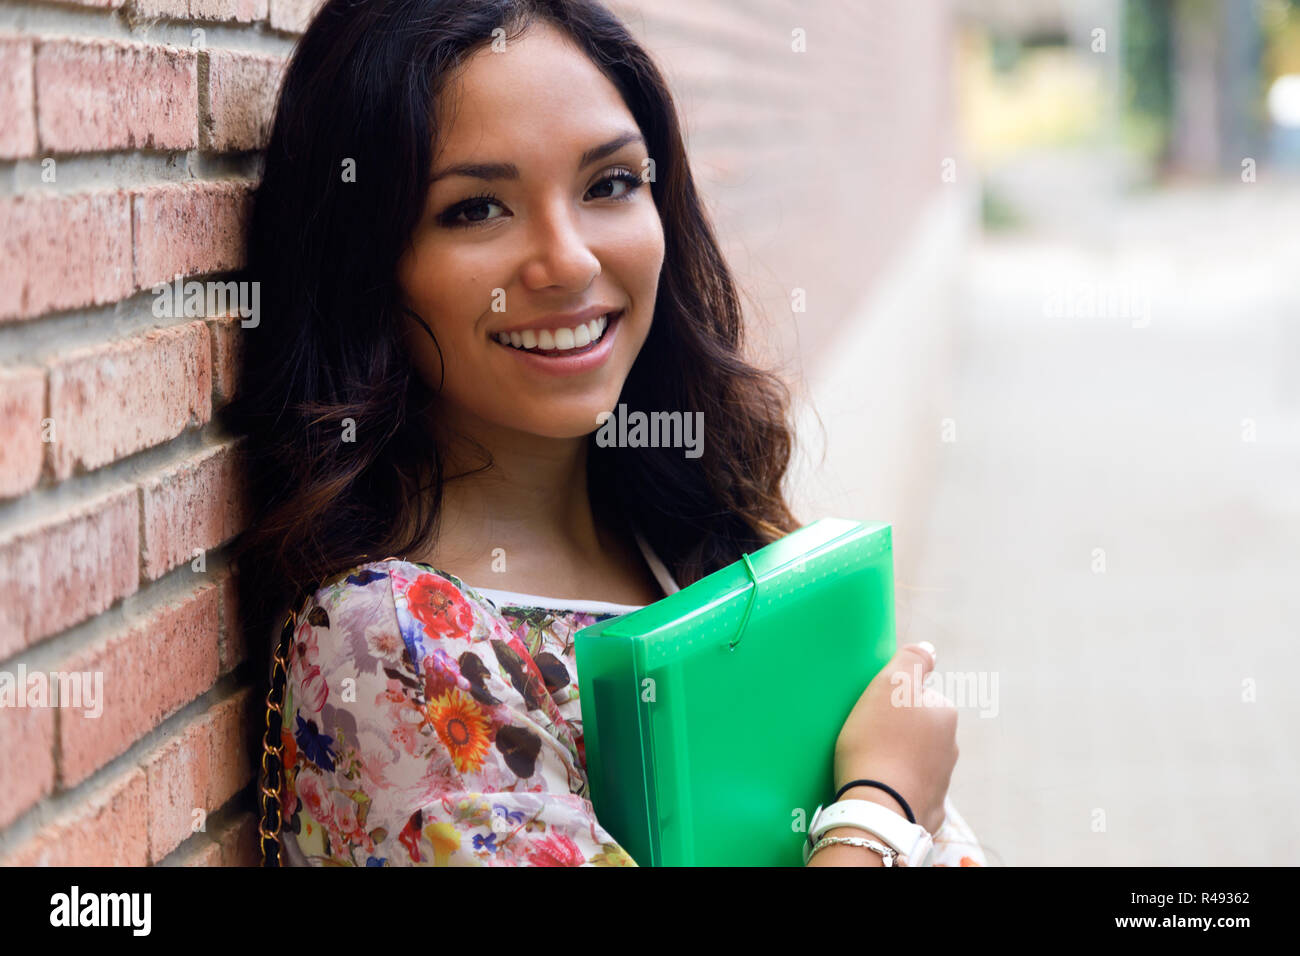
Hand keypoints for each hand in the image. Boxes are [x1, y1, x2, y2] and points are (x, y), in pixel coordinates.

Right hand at [832, 641, 956, 835]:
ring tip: (868, 767)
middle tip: (866, 738)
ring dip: (898, 761)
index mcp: (944, 714)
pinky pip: (911, 793)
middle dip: (898, 733)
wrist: (876, 808)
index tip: (871, 713)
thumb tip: (929, 648)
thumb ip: (912, 659)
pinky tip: (878, 792)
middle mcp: (951, 748)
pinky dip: (898, 791)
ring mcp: (942, 783)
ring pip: (917, 762)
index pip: (917, 697)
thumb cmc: (878, 740)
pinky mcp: (929, 812)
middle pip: (919, 730)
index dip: (891, 702)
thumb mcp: (891, 684)